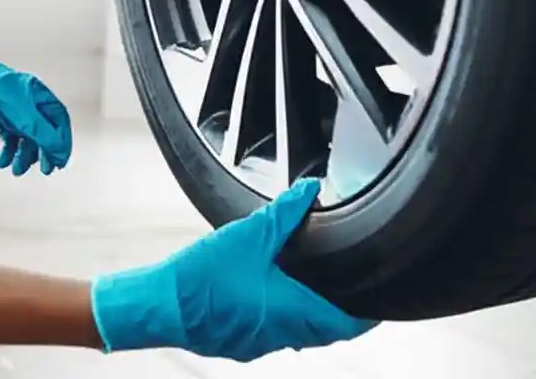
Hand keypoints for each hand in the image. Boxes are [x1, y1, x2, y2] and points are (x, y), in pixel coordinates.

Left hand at [0, 29, 71, 175]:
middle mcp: (26, 101)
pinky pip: (9, 138)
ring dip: (25, 155)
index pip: (59, 120)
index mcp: (36, 93)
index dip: (62, 142)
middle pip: (45, 130)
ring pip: (27, 137)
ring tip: (16, 170)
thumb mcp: (16, 111)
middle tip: (45, 170)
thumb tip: (60, 153)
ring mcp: (11, 110)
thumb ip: (40, 131)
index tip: (60, 162)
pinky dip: (8, 151)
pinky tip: (3, 162)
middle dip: (45, 151)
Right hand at [91, 179, 376, 361]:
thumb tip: (309, 192)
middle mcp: (277, 334)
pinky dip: (288, 319)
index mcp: (287, 312)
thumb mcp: (248, 235)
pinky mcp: (239, 343)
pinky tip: (279, 297)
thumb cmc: (196, 279)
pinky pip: (275, 334)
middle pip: (326, 331)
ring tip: (323, 290)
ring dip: (314, 316)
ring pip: (301, 334)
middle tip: (356, 290)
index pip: (344, 323)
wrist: (155, 306)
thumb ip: (284, 213)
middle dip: (343, 313)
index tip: (381, 301)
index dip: (366, 314)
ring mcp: (257, 344)